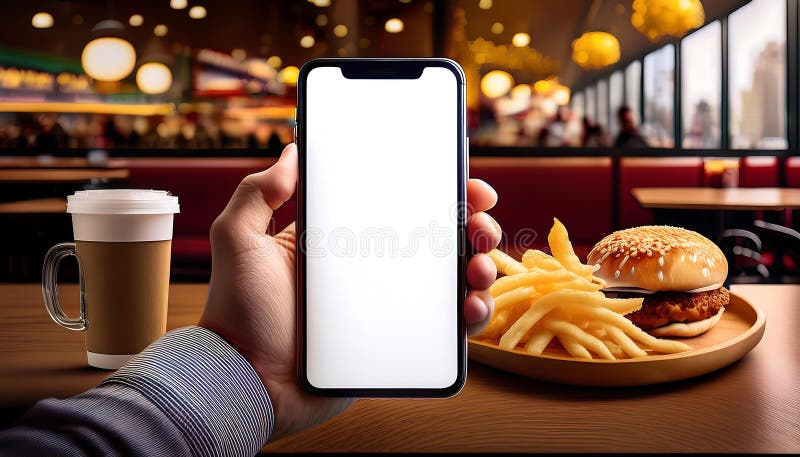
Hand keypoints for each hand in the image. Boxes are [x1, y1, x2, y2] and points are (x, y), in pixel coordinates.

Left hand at [199, 143, 499, 439]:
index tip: (465, 184)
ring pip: (449, 281)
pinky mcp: (395, 340)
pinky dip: (470, 314)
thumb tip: (291, 151)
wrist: (246, 380)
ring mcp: (386, 305)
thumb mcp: (238, 242)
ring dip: (480, 267)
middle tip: (481, 225)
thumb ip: (256, 194)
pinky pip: (443, 327)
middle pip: (435, 240)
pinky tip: (472, 307)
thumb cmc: (238, 313)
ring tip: (480, 267)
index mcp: (342, 239)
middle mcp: (369, 269)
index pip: (399, 205)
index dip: (437, 192)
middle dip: (471, 226)